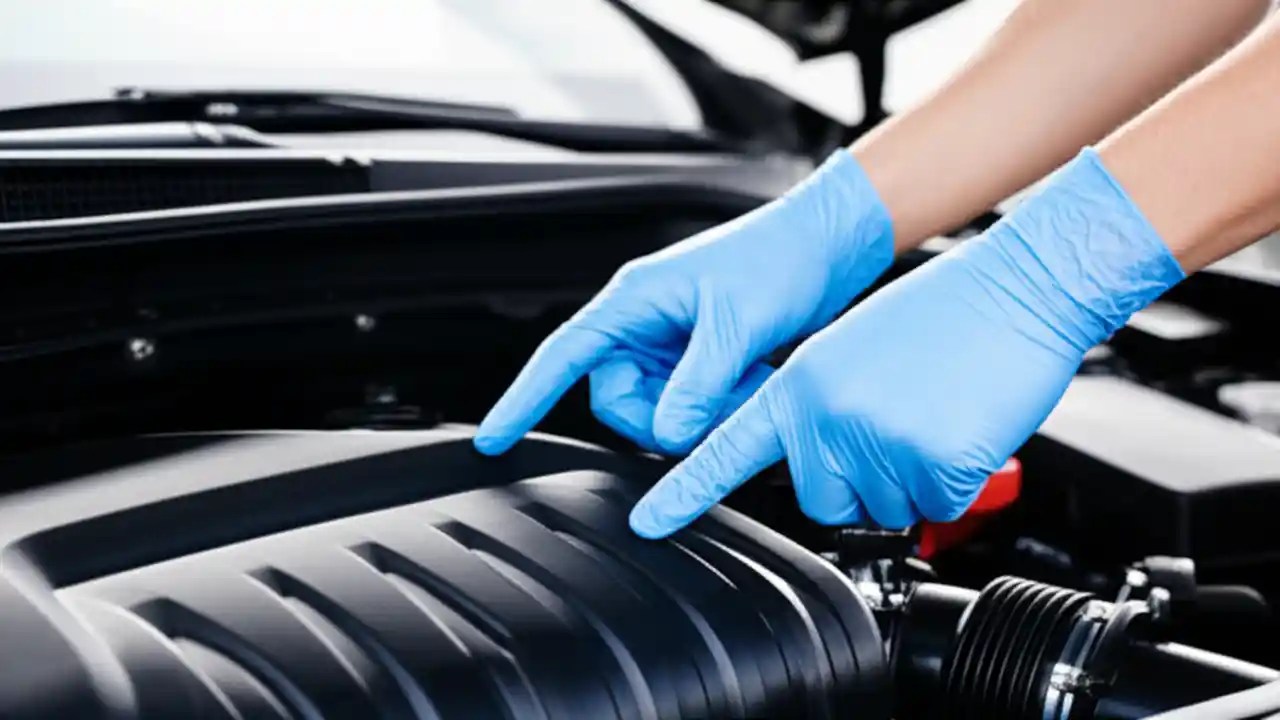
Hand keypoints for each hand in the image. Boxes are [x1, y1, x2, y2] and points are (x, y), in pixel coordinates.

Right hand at [474, 150, 894, 455]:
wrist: (833, 243)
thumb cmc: (781, 256)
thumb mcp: (736, 325)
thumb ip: (696, 385)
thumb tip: (667, 433)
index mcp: (634, 300)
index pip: (561, 357)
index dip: (523, 400)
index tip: (496, 440)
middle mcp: (645, 323)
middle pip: (617, 400)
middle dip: (662, 417)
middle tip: (714, 406)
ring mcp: (674, 344)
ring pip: (659, 410)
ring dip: (701, 414)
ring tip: (747, 384)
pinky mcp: (704, 359)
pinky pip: (693, 406)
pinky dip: (722, 406)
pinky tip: (754, 381)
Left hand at [629, 148, 1185, 535]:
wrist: (1019, 289)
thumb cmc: (944, 315)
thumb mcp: (851, 351)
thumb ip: (817, 405)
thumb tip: (813, 457)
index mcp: (800, 382)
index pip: (727, 449)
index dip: (685, 491)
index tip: (648, 521)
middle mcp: (827, 414)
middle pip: (823, 500)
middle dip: (861, 480)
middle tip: (898, 422)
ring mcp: (877, 442)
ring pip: (884, 508)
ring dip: (911, 478)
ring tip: (932, 413)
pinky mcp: (931, 464)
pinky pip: (936, 507)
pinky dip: (955, 482)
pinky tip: (961, 430)